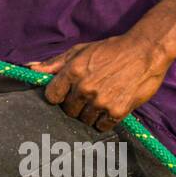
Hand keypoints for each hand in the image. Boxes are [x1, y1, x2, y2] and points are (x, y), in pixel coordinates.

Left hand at [28, 35, 173, 131]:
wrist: (145, 51)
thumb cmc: (110, 50)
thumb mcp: (80, 51)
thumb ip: (54, 63)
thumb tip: (30, 68)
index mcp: (73, 71)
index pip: (52, 96)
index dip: (58, 96)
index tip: (65, 94)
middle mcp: (84, 87)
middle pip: (68, 110)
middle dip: (75, 105)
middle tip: (88, 95)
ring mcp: (101, 101)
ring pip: (84, 119)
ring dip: (90, 113)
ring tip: (102, 99)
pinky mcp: (117, 111)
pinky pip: (102, 126)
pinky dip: (104, 120)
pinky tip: (110, 108)